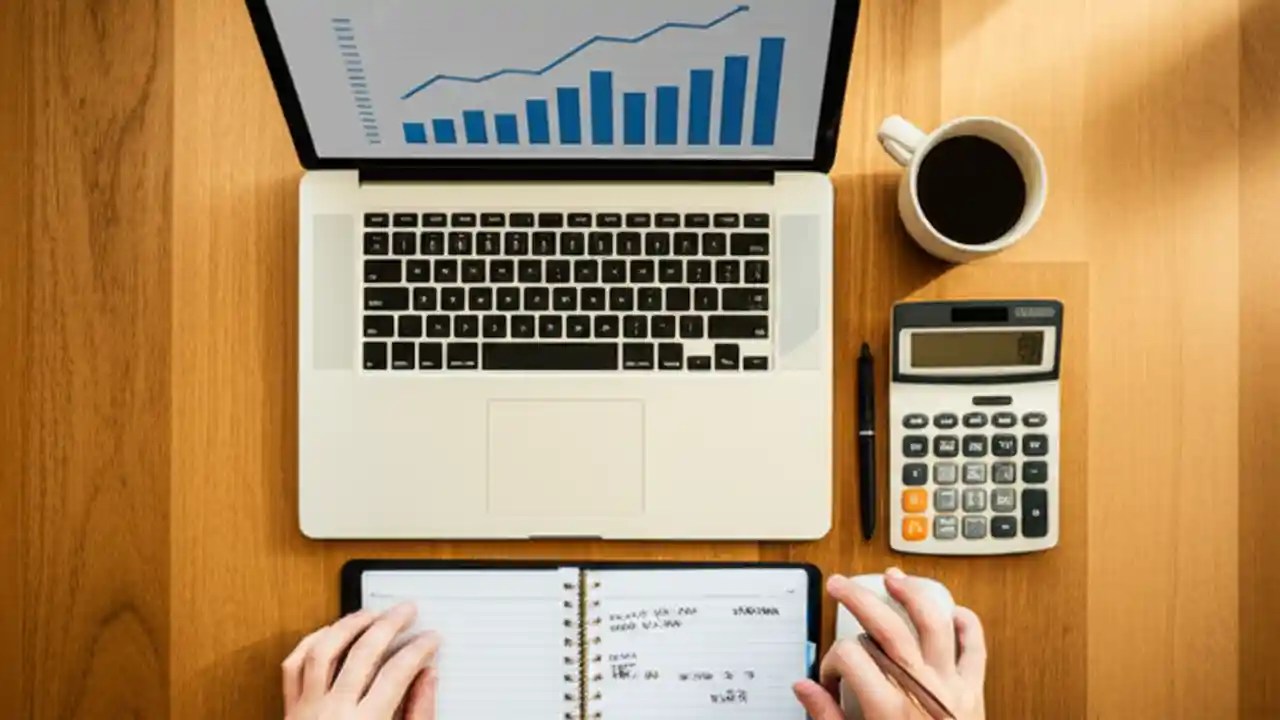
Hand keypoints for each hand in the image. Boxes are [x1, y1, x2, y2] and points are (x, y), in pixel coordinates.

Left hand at [283, 603, 439, 719]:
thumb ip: (417, 713)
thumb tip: (427, 678)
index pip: (398, 672)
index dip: (419, 649)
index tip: (431, 639)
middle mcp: (333, 712)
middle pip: (364, 651)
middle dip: (390, 623)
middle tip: (406, 610)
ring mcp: (308, 708)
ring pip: (325, 649)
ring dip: (349, 624)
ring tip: (370, 613)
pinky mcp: (290, 710)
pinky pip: (294, 665)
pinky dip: (310, 643)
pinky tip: (328, 632)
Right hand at [794, 568, 986, 719]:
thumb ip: (829, 718)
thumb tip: (805, 689)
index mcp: (890, 710)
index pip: (851, 657)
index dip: (832, 661)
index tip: (830, 676)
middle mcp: (923, 691)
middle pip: (888, 627)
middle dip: (859, 599)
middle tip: (841, 585)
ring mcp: (952, 688)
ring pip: (933, 624)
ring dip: (912, 595)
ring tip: (893, 580)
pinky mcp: (975, 693)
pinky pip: (975, 648)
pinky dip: (965, 624)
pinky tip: (950, 611)